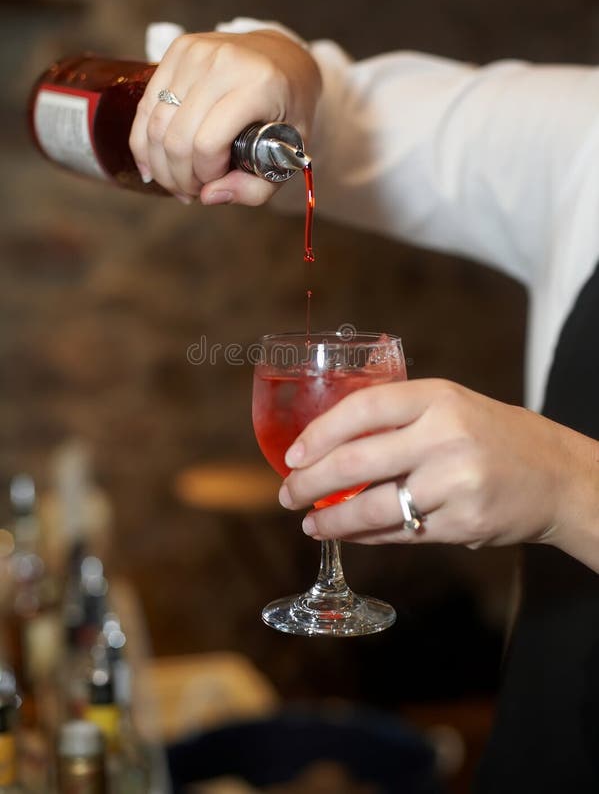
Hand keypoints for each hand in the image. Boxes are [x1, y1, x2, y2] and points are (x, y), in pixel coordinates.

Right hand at [129, 30, 320, 204]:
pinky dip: (144, 143)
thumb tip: (209, 196)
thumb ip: (256, 188)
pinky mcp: (177, 50)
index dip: (206, 174)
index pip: (208, 143)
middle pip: (177, 138)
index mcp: (259, 85)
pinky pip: (146, 107)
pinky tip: (155, 165)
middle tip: (193, 190)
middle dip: (180, 177)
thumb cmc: (288, 111)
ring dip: (161, 165)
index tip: (217, 182)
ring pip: (155, 126)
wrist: (283, 58)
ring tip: (178, 180)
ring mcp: (196, 52)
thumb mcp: (288, 155)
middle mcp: (224, 62)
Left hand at [279, 379, 598, 565]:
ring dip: (334, 520)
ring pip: (375, 507)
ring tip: (310, 525)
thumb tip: (328, 445)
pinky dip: (368, 536)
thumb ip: (397, 420)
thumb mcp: (449, 407)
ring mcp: (457, 482)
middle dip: (312, 483)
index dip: (319, 432)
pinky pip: (401, 534)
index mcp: (438, 397)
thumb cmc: (490, 435)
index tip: (292, 454)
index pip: (363, 408)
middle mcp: (446, 436)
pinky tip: (349, 534)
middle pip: (358, 461)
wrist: (555, 475)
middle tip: (288, 494)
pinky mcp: (464, 523)